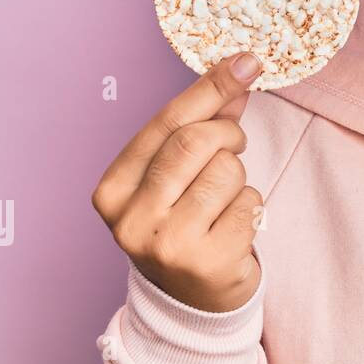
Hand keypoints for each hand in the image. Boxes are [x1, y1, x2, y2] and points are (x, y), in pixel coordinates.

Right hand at [92, 52, 265, 311]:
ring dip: (239, 178)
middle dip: (227, 135)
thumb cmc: (183, 224)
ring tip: (223, 202)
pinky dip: (251, 207)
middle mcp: (131, 219)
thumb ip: (199, 125)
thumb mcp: (176, 176)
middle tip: (233, 148)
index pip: (165, 122)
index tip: (246, 61)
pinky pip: (250, 203)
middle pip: (197, 141)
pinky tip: (233, 228)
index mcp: (112, 190)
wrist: (192, 302)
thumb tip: (238, 72)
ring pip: (227, 170)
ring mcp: (166, 244)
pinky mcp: (207, 262)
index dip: (211, 88)